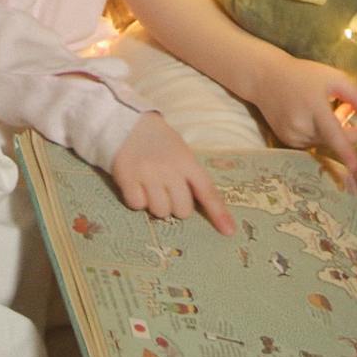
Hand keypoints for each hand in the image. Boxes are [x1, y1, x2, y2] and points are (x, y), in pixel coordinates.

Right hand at [111, 111, 236, 233]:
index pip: (207, 191)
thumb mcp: (181, 153)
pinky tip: (136, 185)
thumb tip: (201, 207)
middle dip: (176, 206)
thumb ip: (191, 177)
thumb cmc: (160, 143)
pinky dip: (137, 200)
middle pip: (182, 210)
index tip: (229, 231)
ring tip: (151, 187)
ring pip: (160, 211)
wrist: (127, 124)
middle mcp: (169, 169)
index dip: (218, 213)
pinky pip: (137, 205)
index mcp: (187, 162)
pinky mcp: (127, 178)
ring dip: (156, 205)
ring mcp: (148, 174)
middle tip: (167, 192)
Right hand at [251, 51, 356, 162]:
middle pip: (332, 140)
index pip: (332, 134)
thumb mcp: (333, 77)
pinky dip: (320, 135)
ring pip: (323, 142)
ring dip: (334, 133)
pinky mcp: (287, 140)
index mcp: (314, 107)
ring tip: (335, 113)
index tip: (356, 167)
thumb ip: (356, 96)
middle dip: (350, 136)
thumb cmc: (303, 75)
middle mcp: (301, 125)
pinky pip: (311, 143)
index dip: (345, 151)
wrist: (266, 78)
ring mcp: (292, 135)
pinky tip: (319, 119)